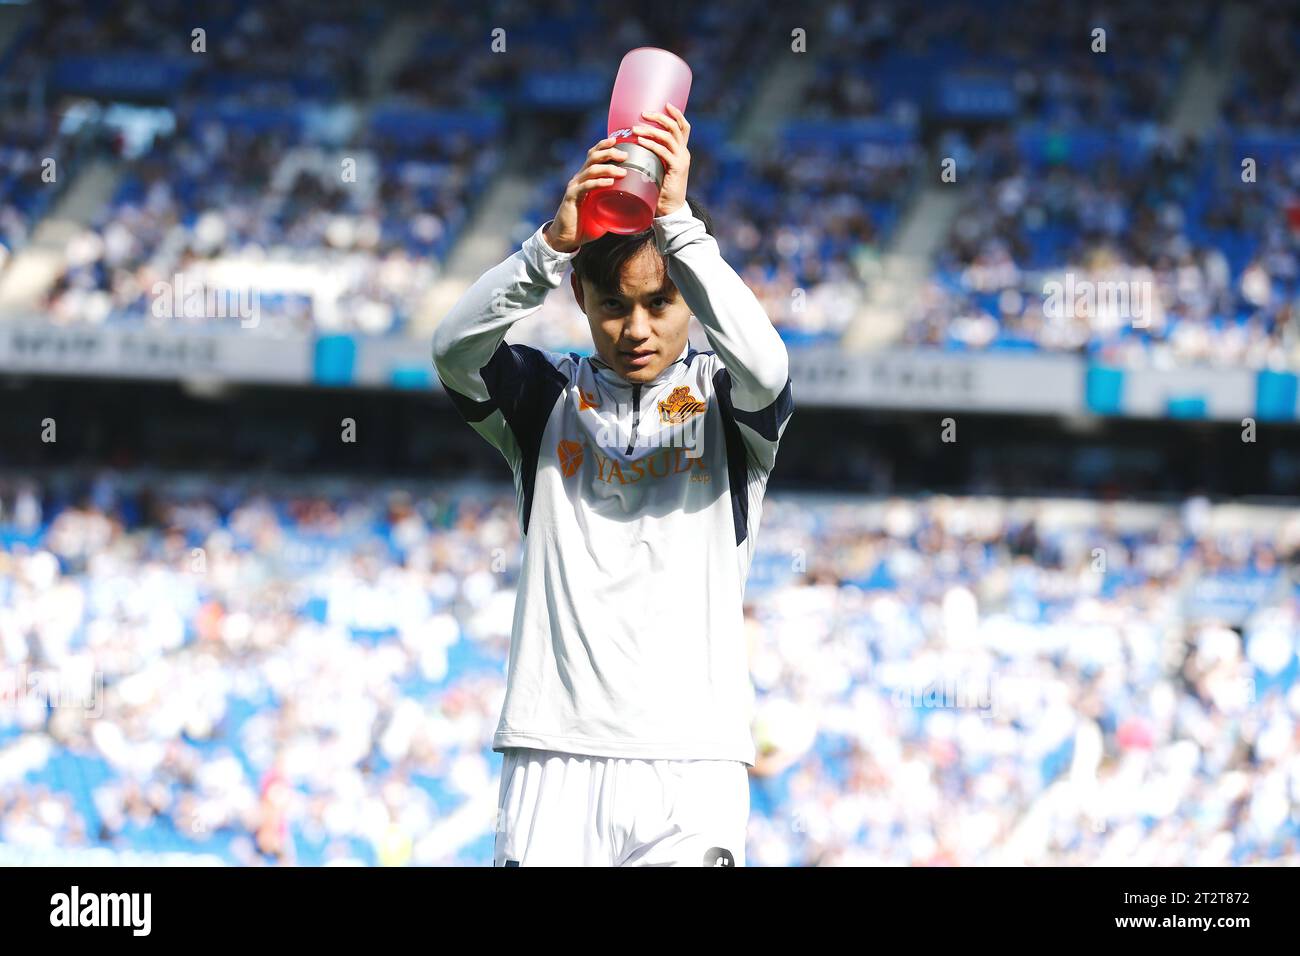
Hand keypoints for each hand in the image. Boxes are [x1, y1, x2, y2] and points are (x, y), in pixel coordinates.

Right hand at [543, 136, 629, 252]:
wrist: (566, 237)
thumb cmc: (585, 223)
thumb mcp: (601, 209)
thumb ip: (613, 202)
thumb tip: (636, 202)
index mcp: (585, 177)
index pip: (593, 154)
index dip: (605, 145)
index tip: (620, 140)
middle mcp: (579, 178)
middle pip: (593, 156)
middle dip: (610, 152)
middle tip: (626, 155)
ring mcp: (574, 187)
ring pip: (591, 169)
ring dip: (608, 168)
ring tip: (623, 172)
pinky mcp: (571, 198)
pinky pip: (586, 186)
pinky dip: (599, 183)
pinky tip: (610, 183)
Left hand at [631, 102, 690, 216]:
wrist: (669, 210)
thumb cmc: (659, 190)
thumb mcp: (657, 168)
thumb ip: (651, 156)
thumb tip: (634, 143)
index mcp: (681, 151)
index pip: (683, 127)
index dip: (676, 114)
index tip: (666, 104)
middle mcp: (684, 152)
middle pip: (675, 127)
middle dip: (659, 117)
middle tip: (643, 114)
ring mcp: (681, 160)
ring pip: (668, 137)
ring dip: (651, 130)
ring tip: (635, 129)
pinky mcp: (676, 169)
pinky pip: (664, 152)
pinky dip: (651, 145)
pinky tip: (641, 142)